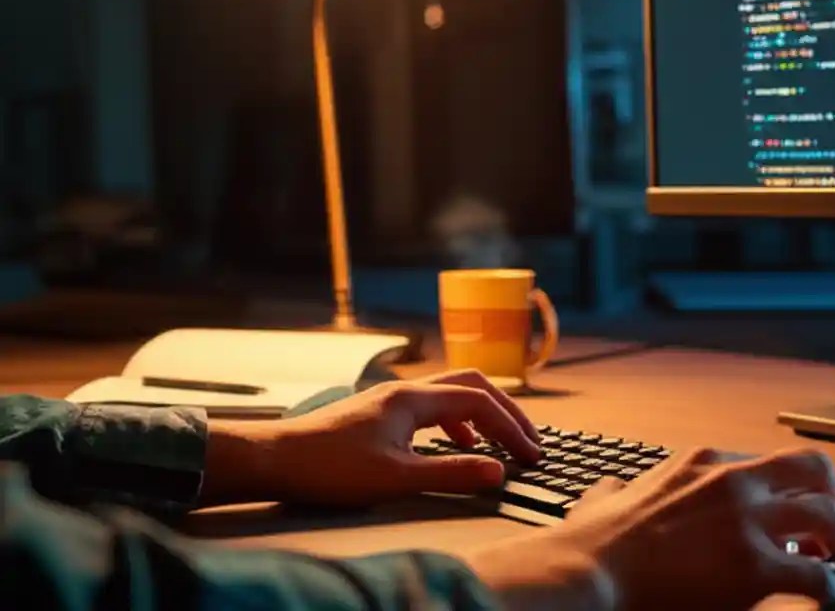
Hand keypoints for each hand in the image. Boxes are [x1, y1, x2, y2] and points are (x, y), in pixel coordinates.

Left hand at [200, 370, 540, 506]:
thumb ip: (451, 473)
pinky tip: (456, 447)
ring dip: (482, 415)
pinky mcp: (380, 413)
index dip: (511, 428)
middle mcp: (406, 391)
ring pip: (452, 393)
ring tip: (501, 445)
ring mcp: (391, 399)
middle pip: (472, 385)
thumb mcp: (396, 478)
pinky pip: (433, 407)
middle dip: (506, 411)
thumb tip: (498, 472)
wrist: (273, 459)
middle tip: (528, 440)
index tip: (531, 455)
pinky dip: (457, 423)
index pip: (479, 402)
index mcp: (413, 399)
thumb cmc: (329, 467)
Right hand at [466, 448, 834, 610]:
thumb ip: (619, 491)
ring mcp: (747, 523)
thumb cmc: (593, 544)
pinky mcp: (755, 569)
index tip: (786, 505)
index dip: (781, 487)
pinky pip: (817, 576)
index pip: (764, 462)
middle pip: (810, 469)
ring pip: (825, 515)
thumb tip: (611, 493)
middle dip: (830, 493)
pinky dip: (829, 588)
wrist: (589, 575)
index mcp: (702, 460)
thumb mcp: (607, 497)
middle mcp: (734, 481)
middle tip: (833, 522)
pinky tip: (825, 596)